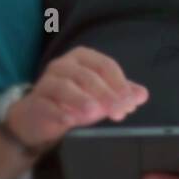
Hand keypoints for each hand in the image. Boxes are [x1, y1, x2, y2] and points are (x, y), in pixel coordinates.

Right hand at [6, 46, 148, 151]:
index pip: (105, 66)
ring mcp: (47, 82)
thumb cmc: (73, 101)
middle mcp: (63, 65)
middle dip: (107, 94)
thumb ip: (121, 93)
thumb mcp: (100, 96)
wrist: (37, 116)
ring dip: (81, 99)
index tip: (131, 103)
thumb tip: (142, 95)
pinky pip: (47, 105)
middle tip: (120, 111)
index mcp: (82, 58)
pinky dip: (59, 112)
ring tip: (94, 113)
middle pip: (88, 76)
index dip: (120, 84)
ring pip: (65, 87)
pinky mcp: (36, 102)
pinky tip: (69, 120)